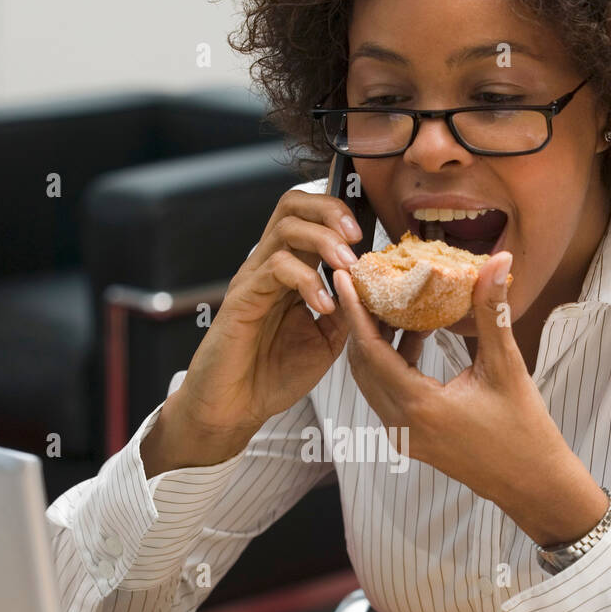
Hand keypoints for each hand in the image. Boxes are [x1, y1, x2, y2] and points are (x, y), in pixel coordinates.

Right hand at [142, 188, 359, 474]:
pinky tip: (323, 306)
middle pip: (293, 204)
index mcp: (290, 270)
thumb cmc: (273, 374)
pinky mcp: (242, 297)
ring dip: (324, 241)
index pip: (309, 216)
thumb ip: (349, 311)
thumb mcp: (327, 341)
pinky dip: (307, 280)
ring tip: (346, 268)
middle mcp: (269, 265)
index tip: (367, 237)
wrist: (236, 407)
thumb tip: (374, 289)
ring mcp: (254, 278)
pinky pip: (276, 268)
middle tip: (356, 237)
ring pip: (286, 227)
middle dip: (330, 210)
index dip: (338, 213)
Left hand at [332, 252, 608, 546]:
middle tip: (363, 283)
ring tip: (387, 302)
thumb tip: (496, 259)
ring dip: (375, 343)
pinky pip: (387, 395)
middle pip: (362, 365)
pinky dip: (390, 365)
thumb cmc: (524, 429)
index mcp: (420, 407)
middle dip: (359, 322)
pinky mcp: (411, 440)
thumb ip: (492, 312)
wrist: (532, 483)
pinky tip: (413, 336)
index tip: (344, 277)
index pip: (371, 351)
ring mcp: (403, 436)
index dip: (355, 311)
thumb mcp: (506, 367)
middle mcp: (402, 425)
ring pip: (371, 381)